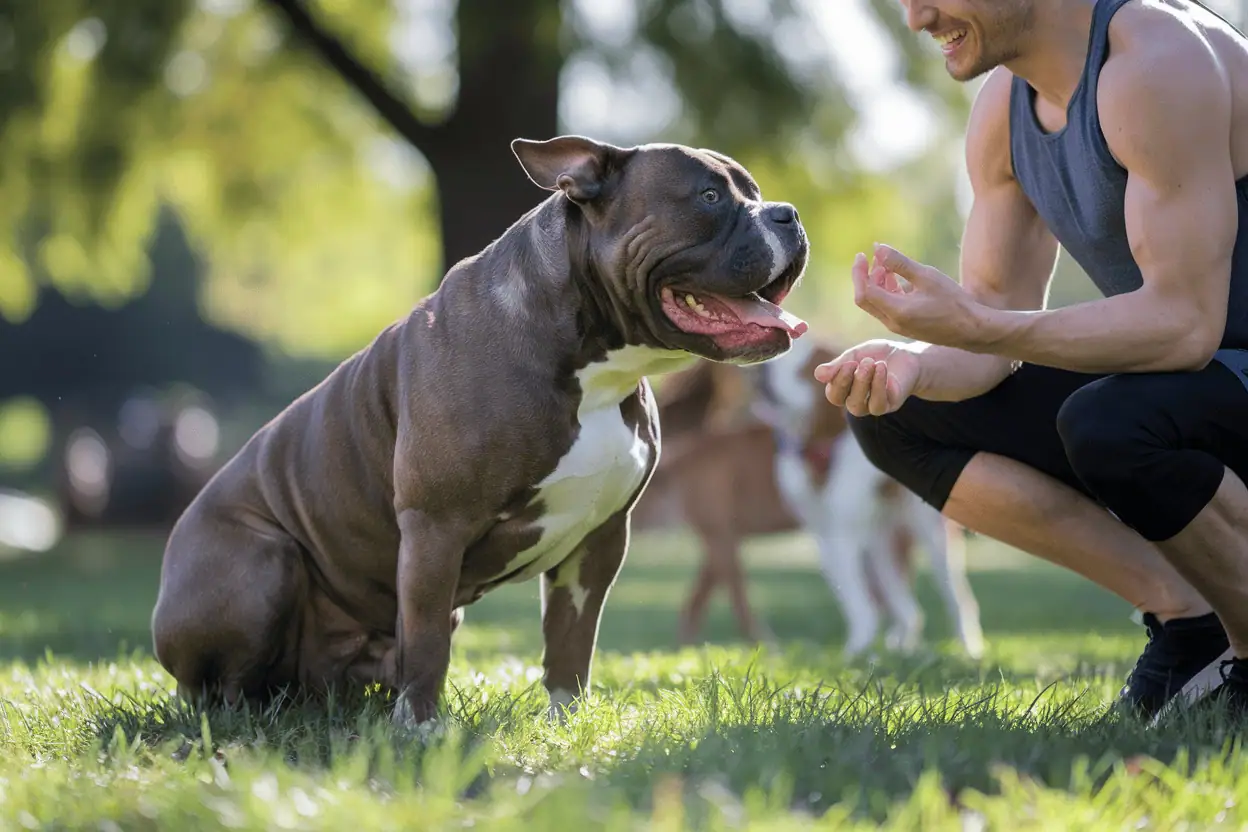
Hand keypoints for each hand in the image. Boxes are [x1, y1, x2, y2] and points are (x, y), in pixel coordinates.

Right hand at [814, 339, 921, 416]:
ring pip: (858, 406)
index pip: (832, 393)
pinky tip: (881, 368)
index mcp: (844, 389)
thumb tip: (817, 374)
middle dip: (846, 381)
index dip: (835, 380)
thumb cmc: (878, 355)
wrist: (908, 356)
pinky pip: (878, 403)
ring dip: (862, 384)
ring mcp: (871, 406)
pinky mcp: (888, 405)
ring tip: (870, 363)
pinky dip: (878, 385)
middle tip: (856, 362)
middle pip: (842, 400)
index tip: (846, 362)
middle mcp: (855, 401)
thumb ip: (838, 365)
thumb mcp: (856, 355)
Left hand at [852, 244, 985, 349]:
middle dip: (865, 277)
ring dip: (877, 283)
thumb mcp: (926, 276)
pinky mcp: (905, 327)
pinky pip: (887, 309)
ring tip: (886, 265)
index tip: (862, 254)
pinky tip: (897, 279)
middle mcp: (892, 322)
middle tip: (872, 258)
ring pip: (876, 304)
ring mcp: (898, 327)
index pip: (864, 291)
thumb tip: (878, 248)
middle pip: (865, 299)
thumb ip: (899, 263)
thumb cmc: (952, 301)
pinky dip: (887, 292)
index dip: (859, 272)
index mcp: (896, 311)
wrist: (971, 329)